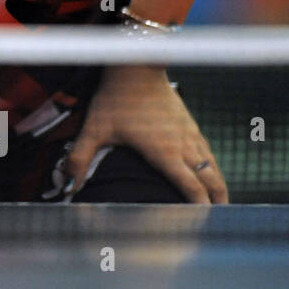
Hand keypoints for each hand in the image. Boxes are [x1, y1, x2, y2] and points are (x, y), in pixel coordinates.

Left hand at [66, 65, 228, 203]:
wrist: (136, 66)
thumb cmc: (116, 98)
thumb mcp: (94, 129)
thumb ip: (80, 158)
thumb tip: (68, 185)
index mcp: (164, 153)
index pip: (191, 187)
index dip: (199, 207)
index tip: (202, 223)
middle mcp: (183, 145)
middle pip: (211, 180)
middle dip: (217, 202)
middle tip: (218, 219)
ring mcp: (190, 133)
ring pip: (213, 165)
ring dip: (218, 185)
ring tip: (221, 203)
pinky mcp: (190, 122)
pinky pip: (208, 151)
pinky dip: (213, 167)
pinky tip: (210, 171)